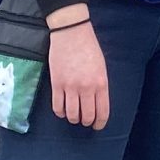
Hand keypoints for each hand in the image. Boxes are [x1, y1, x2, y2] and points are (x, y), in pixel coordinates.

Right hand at [47, 7, 108, 127]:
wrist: (71, 33)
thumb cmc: (89, 47)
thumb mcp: (101, 66)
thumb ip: (100, 85)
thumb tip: (97, 102)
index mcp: (101, 83)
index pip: (102, 111)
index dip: (100, 123)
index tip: (97, 126)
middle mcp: (86, 87)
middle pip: (87, 116)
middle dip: (86, 122)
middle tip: (85, 121)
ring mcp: (70, 87)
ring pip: (72, 114)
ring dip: (73, 119)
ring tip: (74, 117)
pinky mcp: (56, 84)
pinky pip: (57, 107)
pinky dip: (61, 113)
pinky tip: (63, 111)